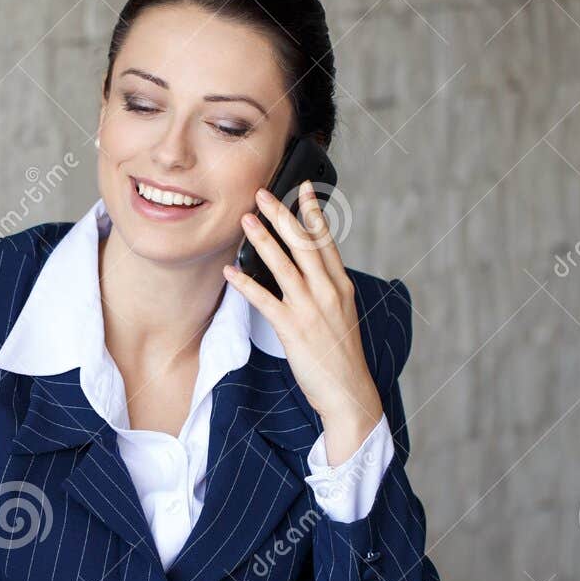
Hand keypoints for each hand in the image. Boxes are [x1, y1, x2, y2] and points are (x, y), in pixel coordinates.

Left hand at [224, 181, 384, 463]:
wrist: (348, 392)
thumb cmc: (341, 356)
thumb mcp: (341, 314)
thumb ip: (326, 290)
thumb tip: (307, 271)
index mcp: (341, 286)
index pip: (325, 241)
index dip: (312, 213)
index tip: (302, 188)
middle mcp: (328, 292)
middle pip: (303, 244)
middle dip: (282, 215)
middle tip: (262, 193)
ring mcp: (311, 309)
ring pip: (284, 265)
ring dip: (262, 240)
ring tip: (245, 220)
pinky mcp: (294, 329)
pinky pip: (265, 300)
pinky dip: (246, 284)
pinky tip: (230, 272)